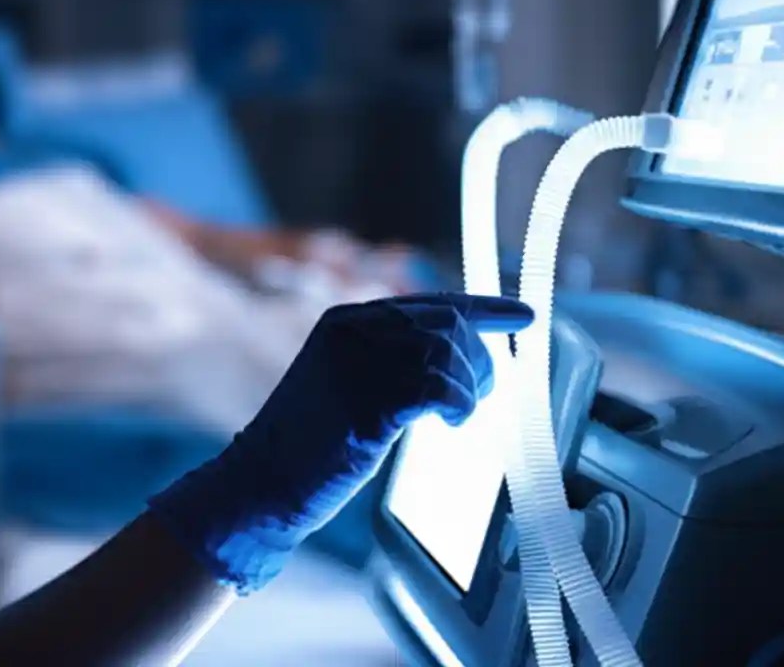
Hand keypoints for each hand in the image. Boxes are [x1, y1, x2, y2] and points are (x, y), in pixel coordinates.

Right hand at [148, 293, 533, 592]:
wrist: (260, 482)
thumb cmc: (307, 444)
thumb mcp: (346, 384)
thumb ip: (390, 363)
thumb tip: (455, 359)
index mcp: (346, 320)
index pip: (432, 301)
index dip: (484, 307)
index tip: (522, 315)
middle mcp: (353, 332)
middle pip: (448, 324)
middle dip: (479, 359)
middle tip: (480, 395)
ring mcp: (360, 365)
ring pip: (448, 354)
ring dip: (470, 386)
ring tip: (460, 414)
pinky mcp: (370, 402)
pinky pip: (439, 388)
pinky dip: (458, 404)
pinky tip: (451, 421)